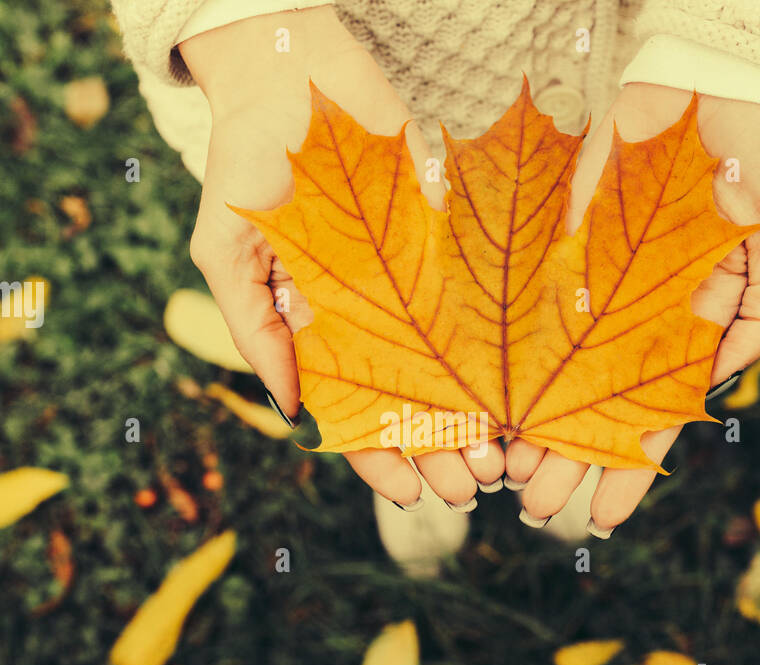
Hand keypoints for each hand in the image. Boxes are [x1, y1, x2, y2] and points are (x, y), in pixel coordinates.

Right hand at [181, 7, 506, 508]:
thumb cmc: (246, 165)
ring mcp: (415, 288)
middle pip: (414, 404)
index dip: (378, 459)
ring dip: (478, 417)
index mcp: (318, 335)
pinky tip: (531, 387)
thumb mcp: (227, 254)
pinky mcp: (453, 248)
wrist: (292, 72)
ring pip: (455, 369)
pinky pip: (483, 307)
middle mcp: (372, 321)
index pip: (351, 415)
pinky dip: (507, 352)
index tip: (409, 496)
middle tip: (475, 484)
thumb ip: (256, 331)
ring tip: (505, 456)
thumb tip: (293, 414)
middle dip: (442, 450)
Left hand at [506, 84, 759, 534]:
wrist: (719, 80)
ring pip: (546, 371)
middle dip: (565, 461)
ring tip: (502, 472)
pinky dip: (497, 356)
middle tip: (536, 508)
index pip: (652, 418)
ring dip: (525, 423)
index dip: (629, 470)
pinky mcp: (551, 249)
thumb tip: (710, 386)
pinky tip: (478, 397)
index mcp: (684, 334)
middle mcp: (629, 322)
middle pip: (589, 407)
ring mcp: (586, 289)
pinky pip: (518, 308)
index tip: (605, 518)